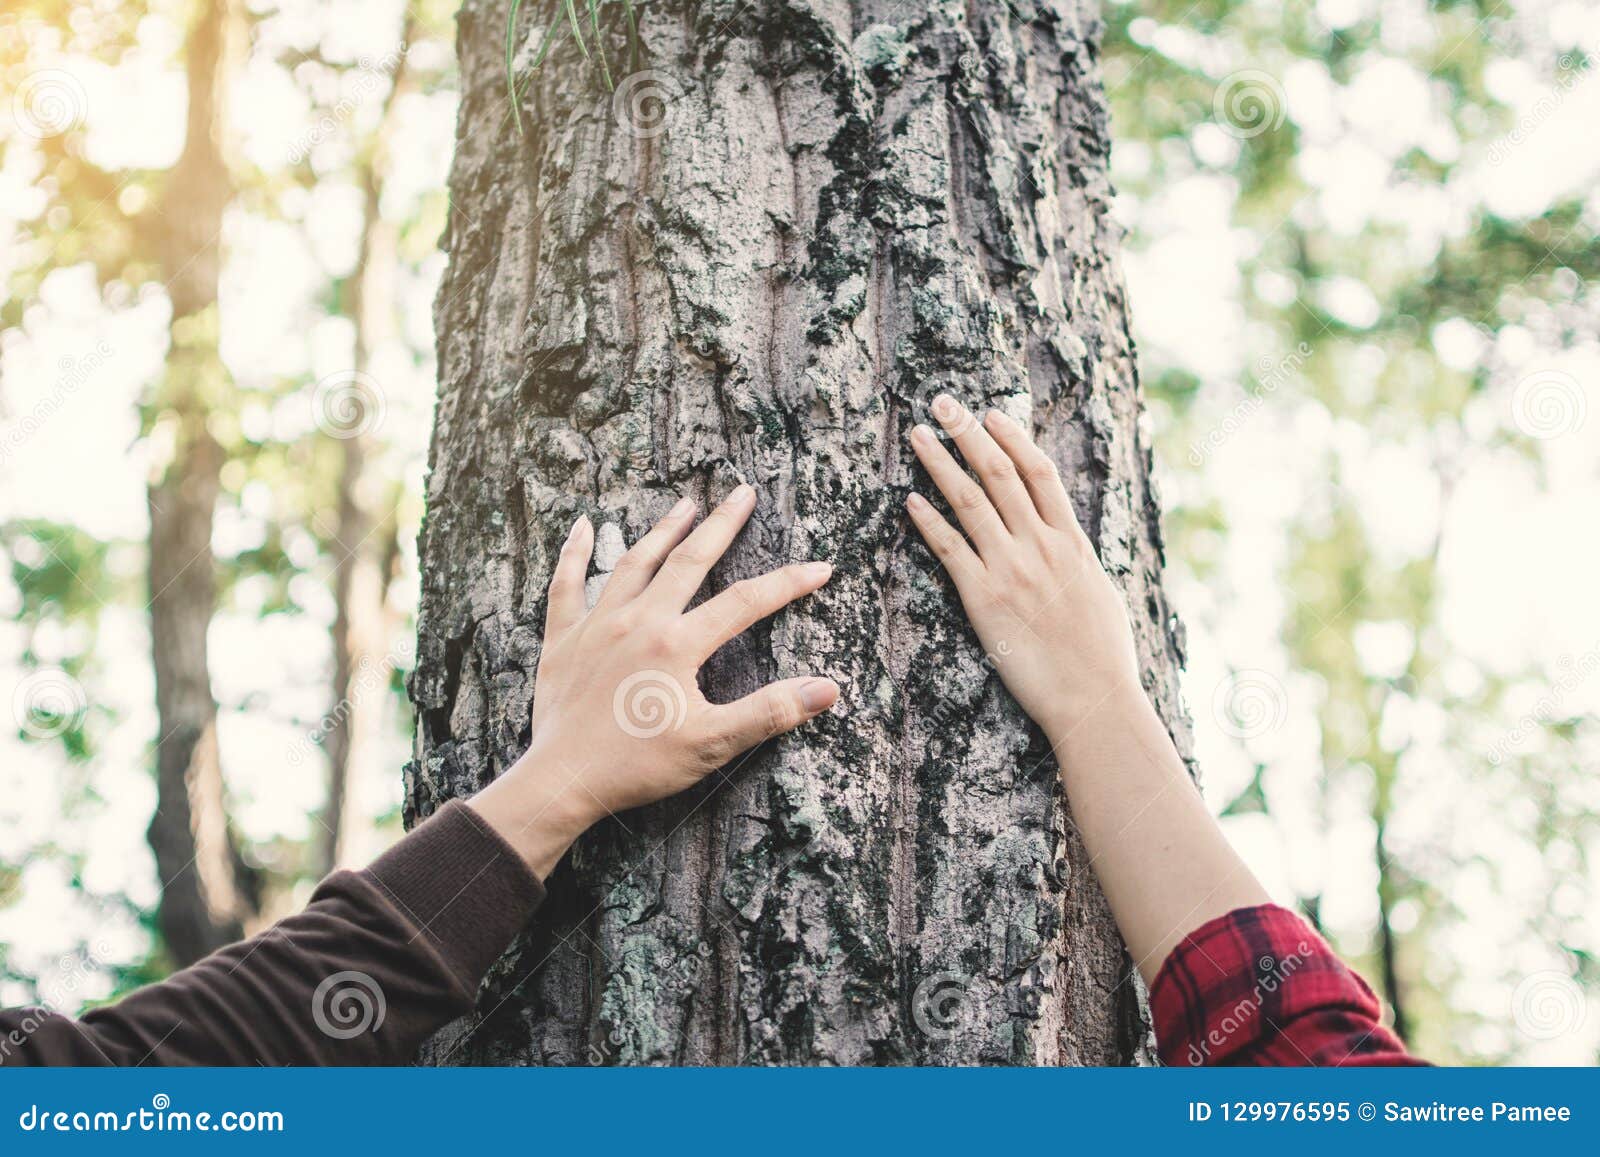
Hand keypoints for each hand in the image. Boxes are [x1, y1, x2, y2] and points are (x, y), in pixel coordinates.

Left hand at [470, 484, 838, 877]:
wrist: (562, 781)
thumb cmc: (637, 766)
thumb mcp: (712, 744)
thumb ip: (769, 712)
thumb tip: (826, 689)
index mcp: (677, 645)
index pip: (745, 602)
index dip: (787, 583)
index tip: (820, 568)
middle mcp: (638, 622)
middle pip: (688, 562)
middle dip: (721, 525)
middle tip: (743, 493)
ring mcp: (596, 626)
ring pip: (633, 563)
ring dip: (662, 531)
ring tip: (685, 505)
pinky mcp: (563, 639)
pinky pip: (566, 585)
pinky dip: (575, 553)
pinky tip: (584, 526)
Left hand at [904, 397, 1141, 737]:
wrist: (1094, 698)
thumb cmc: (1102, 655)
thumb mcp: (1099, 592)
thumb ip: (1076, 559)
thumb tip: (1064, 539)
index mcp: (1072, 542)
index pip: (1039, 472)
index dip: (1012, 438)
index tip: (992, 413)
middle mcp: (1041, 547)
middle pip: (1000, 474)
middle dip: (969, 433)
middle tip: (943, 403)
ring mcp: (1012, 570)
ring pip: (970, 501)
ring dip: (941, 463)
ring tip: (918, 435)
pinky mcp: (984, 599)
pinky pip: (950, 550)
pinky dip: (929, 521)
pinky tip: (911, 500)